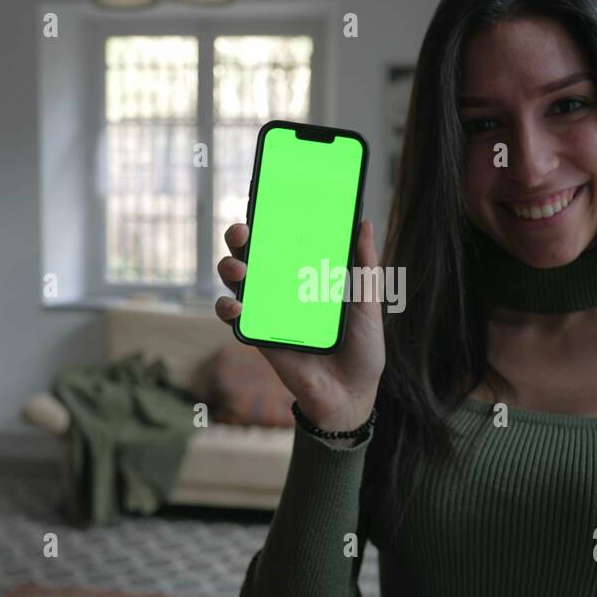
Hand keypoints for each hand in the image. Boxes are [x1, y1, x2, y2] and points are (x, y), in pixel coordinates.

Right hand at [215, 219, 385, 432]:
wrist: (352, 395)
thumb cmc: (362, 349)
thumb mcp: (367, 305)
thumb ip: (365, 266)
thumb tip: (363, 223)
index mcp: (307, 276)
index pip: (282, 241)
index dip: (267, 220)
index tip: (260, 201)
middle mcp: (283, 289)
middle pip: (252, 255)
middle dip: (239, 238)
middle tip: (242, 232)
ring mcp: (268, 312)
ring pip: (236, 282)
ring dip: (229, 269)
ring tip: (240, 270)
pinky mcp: (258, 336)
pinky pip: (234, 318)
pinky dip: (228, 309)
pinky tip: (237, 306)